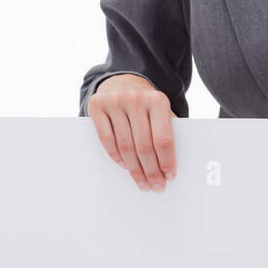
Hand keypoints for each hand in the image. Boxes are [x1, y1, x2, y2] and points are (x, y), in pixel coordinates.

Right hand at [87, 74, 177, 191]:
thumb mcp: (161, 110)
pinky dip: (115, 156)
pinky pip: (106, 139)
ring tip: (141, 182)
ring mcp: (115, 101)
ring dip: (134, 169)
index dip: (167, 161)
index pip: (164, 139)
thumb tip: (171, 165)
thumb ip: (168, 129)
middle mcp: (137, 99)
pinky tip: (124, 166)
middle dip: (151, 170)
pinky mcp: (97, 105)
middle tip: (156, 186)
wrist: (123, 81)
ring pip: (125, 146)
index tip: (170, 177)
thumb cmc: (146, 104)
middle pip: (144, 146)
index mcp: (158, 100)